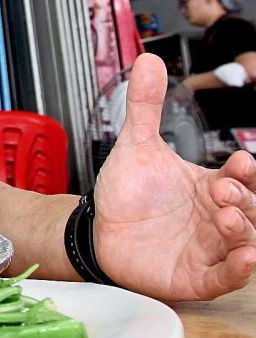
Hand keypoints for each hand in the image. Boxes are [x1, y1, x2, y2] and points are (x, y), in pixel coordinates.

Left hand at [94, 54, 255, 299]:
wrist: (96, 229)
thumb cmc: (125, 192)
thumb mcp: (136, 145)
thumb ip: (145, 106)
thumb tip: (149, 61)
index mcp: (210, 186)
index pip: (242, 177)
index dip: (245, 171)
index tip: (240, 161)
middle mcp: (216, 218)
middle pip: (249, 209)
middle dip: (244, 200)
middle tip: (226, 191)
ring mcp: (209, 248)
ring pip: (244, 242)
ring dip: (245, 231)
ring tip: (229, 218)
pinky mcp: (196, 276)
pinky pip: (226, 277)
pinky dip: (238, 270)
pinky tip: (244, 258)